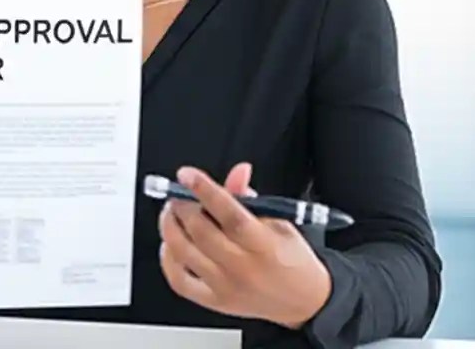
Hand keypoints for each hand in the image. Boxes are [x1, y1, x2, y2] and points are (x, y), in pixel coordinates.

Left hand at [158, 163, 332, 328]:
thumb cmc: (292, 259)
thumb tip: (237, 172)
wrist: (305, 301)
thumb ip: (251, 198)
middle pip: (202, 232)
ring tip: (172, 213)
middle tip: (178, 195)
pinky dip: (168, 259)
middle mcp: (243, 268)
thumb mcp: (280, 222)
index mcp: (264, 245)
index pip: (230, 214)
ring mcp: (226, 286)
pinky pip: (180, 280)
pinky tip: (171, 243)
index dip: (204, 190)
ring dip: (170, 227)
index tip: (187, 175)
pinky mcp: (215, 301)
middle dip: (182, 207)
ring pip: (185, 253)